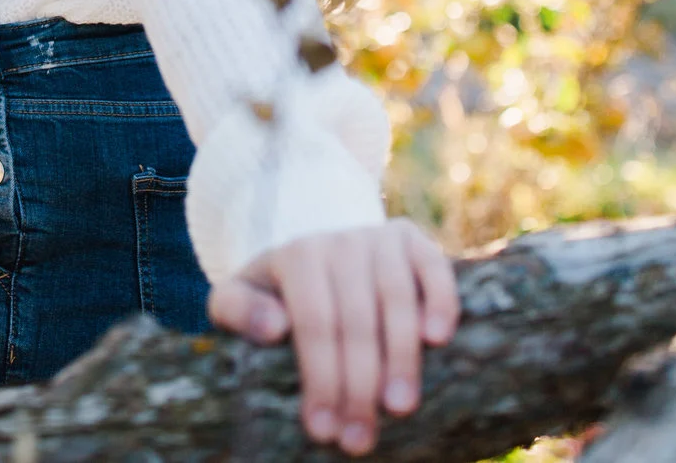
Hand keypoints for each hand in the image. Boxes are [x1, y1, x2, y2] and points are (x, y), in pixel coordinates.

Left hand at [206, 219, 458, 455]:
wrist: (315, 250)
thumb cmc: (275, 292)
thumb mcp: (238, 296)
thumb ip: (235, 309)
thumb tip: (274, 328)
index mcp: (296, 256)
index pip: (313, 322)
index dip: (320, 377)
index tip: (323, 429)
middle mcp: (340, 242)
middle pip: (356, 319)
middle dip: (359, 385)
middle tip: (360, 437)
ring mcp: (380, 238)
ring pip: (396, 298)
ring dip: (402, 356)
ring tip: (400, 408)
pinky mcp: (413, 240)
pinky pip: (434, 266)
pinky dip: (441, 300)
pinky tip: (438, 340)